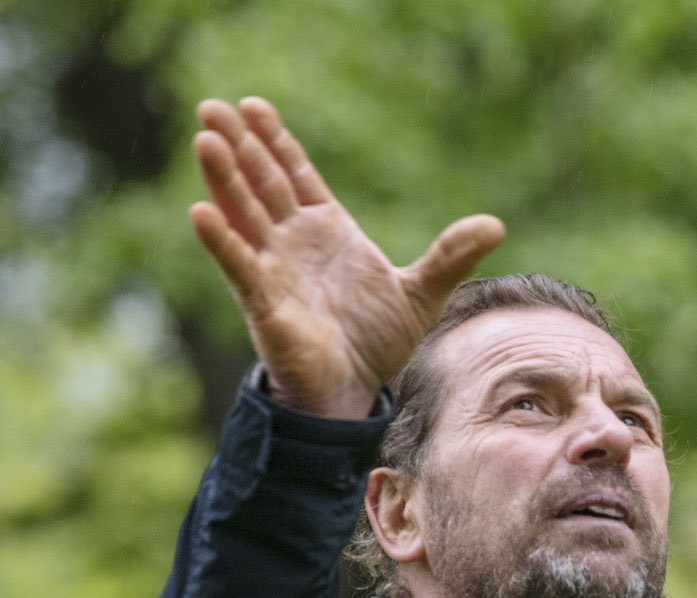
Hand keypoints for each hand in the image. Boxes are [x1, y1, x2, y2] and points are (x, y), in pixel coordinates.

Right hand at [187, 98, 504, 419]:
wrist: (356, 392)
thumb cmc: (378, 341)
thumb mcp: (423, 294)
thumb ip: (451, 256)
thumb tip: (496, 226)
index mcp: (326, 230)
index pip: (295, 174)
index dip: (275, 141)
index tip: (253, 106)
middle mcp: (292, 242)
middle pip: (261, 183)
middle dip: (239, 145)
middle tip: (212, 107)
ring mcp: (274, 269)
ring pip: (244, 215)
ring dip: (224, 179)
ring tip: (206, 141)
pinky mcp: (264, 303)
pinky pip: (238, 266)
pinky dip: (221, 241)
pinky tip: (201, 213)